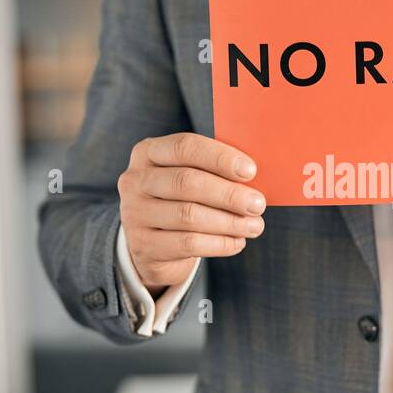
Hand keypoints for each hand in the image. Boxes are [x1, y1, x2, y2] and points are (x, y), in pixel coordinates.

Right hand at [117, 133, 264, 292]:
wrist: (150, 243)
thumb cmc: (181, 200)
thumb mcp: (188, 176)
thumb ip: (213, 170)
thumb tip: (252, 178)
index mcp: (148, 152)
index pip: (185, 147)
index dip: (220, 157)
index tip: (250, 171)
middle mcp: (135, 180)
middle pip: (187, 182)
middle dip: (228, 194)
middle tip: (258, 204)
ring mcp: (134, 213)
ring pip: (189, 216)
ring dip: (229, 222)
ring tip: (254, 226)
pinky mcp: (142, 245)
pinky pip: (188, 244)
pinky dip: (219, 244)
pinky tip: (237, 242)